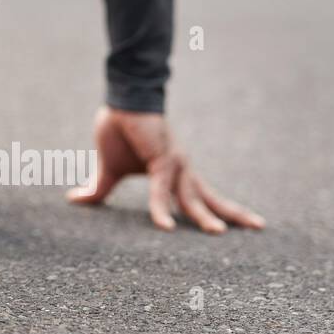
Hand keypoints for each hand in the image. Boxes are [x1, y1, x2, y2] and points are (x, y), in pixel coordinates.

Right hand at [66, 107, 264, 232]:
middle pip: (210, 197)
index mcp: (173, 172)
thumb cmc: (119, 128)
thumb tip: (73, 199)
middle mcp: (181, 169)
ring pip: (193, 198)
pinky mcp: (162, 160)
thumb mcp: (109, 168)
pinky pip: (162, 191)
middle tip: (260, 227)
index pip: (199, 196)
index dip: (215, 209)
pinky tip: (166, 228)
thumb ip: (99, 189)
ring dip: (206, 217)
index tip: (231, 225)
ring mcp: (174, 165)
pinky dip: (163, 209)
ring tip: (219, 234)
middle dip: (234, 213)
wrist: (121, 99)